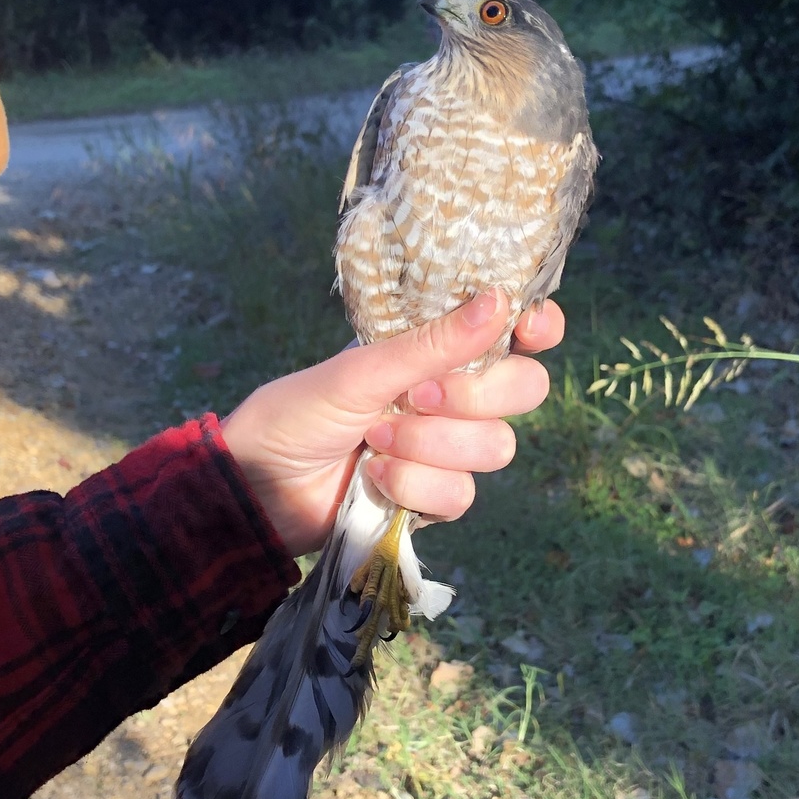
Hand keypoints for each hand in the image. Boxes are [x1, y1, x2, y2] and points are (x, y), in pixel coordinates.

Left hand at [220, 290, 564, 556]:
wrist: (260, 487)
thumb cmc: (298, 411)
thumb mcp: (359, 370)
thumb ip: (431, 343)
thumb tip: (499, 301)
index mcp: (436, 350)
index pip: (515, 333)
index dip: (538, 329)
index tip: (532, 330)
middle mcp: (453, 394)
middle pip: (524, 390)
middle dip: (476, 396)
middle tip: (418, 396)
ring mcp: (448, 448)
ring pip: (496, 448)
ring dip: (431, 445)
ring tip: (374, 439)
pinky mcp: (435, 497)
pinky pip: (462, 494)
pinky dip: (416, 486)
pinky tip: (376, 477)